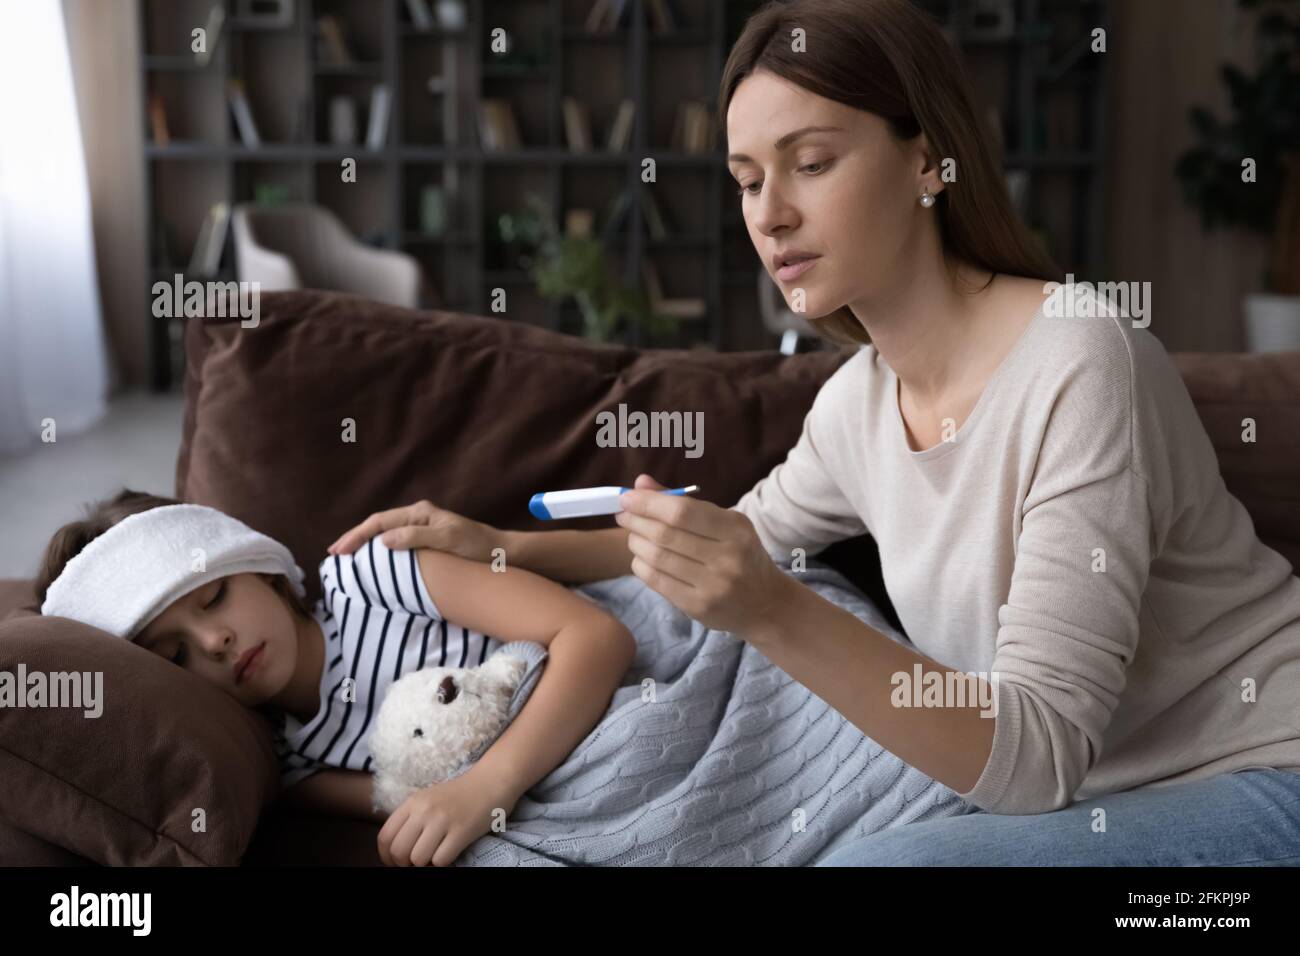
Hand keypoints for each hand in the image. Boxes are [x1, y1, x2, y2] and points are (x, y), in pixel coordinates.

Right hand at [328, 500, 502, 562]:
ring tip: (346, 556)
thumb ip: (416, 537)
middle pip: (378, 525)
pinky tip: (372, 560)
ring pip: (384, 533)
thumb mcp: (447, 539)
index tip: (339, 551)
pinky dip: (379, 550)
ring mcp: (421, 527)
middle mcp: (418, 516)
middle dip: (355, 537)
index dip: (357, 535)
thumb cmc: (476, 545)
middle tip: (333, 554)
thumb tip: (382, 540)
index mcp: (419, 512)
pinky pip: (395, 542)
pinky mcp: (426, 540)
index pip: (379, 521)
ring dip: (365, 543)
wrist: (499, 552)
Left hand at [377, 767, 517, 866]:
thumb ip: (411, 818)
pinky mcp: (461, 831)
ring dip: (425, 864)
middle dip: (404, 864)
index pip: (384, 837)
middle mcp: (424, 810)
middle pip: (398, 852)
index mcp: (413, 802)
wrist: (491, 781)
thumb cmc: (460, 794)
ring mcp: (443, 821)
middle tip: (417, 862)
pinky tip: (449, 852)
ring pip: (418, 859)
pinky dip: (442, 862)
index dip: (386, 856)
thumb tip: (396, 849)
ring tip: (435, 855)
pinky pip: (441, 860)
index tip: (395, 862)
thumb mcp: (428, 799)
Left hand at [615, 474, 790, 636]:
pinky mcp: (699, 607)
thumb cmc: (740, 555)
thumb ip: (683, 503)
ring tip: (633, 536)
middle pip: (666, 535)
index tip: (626, 497)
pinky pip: (657, 581)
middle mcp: (727, 557)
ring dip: (636, 543)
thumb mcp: (724, 523)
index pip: (682, 511)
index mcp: (735, 528)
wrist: (766, 604)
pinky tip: (642, 558)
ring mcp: (713, 585)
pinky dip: (641, 565)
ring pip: (657, 558)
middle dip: (636, 521)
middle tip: (623, 515)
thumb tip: (640, 483)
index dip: (648, 503)